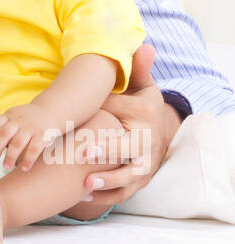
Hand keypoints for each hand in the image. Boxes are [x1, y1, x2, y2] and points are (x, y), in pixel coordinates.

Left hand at [0, 102, 61, 171]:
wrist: (51, 110)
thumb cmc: (26, 120)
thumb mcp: (12, 119)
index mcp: (10, 116)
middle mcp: (19, 120)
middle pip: (4, 133)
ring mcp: (31, 127)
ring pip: (18, 143)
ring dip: (10, 156)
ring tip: (6, 166)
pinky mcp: (43, 135)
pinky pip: (34, 149)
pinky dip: (28, 160)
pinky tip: (24, 168)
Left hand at [78, 42, 180, 207]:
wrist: (160, 131)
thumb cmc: (141, 106)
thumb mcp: (143, 86)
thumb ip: (138, 69)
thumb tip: (144, 46)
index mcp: (144, 116)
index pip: (123, 121)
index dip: (105, 131)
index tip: (85, 137)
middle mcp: (147, 143)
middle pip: (128, 153)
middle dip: (107, 156)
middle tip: (83, 158)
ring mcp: (144, 165)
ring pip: (128, 178)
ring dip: (107, 183)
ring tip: (85, 185)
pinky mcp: (140, 180)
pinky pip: (125, 192)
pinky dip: (107, 196)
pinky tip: (84, 196)